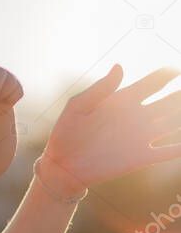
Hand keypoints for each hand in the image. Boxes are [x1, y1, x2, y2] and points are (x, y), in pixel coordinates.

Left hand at [43, 64, 180, 194]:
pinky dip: (180, 147)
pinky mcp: (141, 157)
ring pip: (173, 124)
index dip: (168, 75)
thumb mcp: (79, 106)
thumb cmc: (66, 132)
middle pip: (169, 102)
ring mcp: (141, 137)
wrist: (63, 165)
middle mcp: (136, 117)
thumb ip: (100, 89)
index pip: (152, 83)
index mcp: (122, 100)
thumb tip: (119, 66)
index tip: (176, 70)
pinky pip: (168, 151)